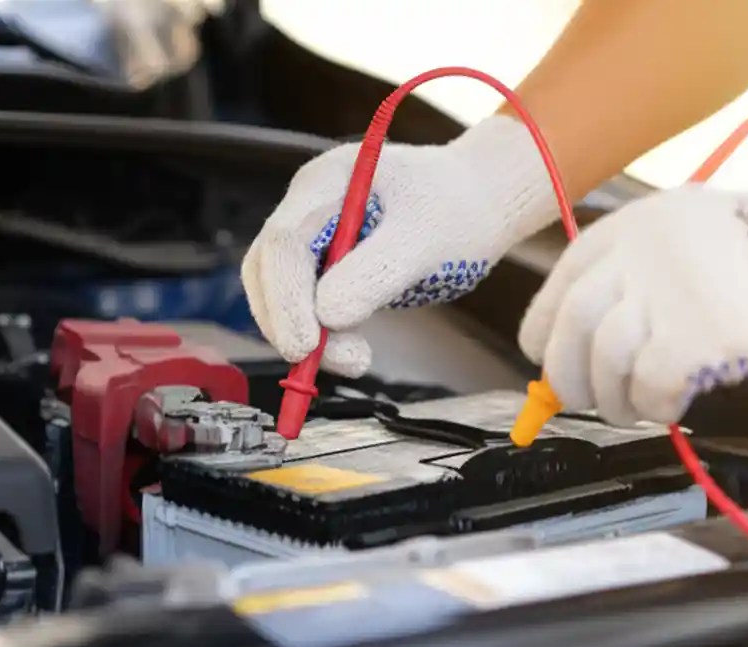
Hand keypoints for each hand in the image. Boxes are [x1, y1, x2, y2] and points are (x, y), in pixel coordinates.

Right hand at [242, 116, 558, 376]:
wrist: (480, 202)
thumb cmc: (458, 209)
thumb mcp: (426, 239)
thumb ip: (376, 273)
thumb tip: (327, 315)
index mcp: (326, 182)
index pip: (284, 242)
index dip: (285, 298)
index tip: (303, 346)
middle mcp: (309, 206)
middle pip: (268, 268)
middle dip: (287, 321)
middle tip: (325, 362)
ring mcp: (314, 235)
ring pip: (279, 293)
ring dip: (305, 335)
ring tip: (357, 358)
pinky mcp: (326, 264)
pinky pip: (304, 305)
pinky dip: (321, 335)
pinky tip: (354, 350)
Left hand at [519, 185, 747, 425]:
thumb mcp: (716, 241)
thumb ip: (654, 276)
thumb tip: (593, 337)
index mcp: (652, 217)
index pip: (570, 271)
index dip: (546, 319)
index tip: (542, 354)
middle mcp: (652, 244)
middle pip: (572, 319)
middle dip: (567, 374)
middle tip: (583, 401)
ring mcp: (674, 287)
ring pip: (601, 358)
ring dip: (610, 399)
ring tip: (635, 411)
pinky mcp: (703, 334)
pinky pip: (647, 388)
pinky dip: (655, 408)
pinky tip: (678, 407)